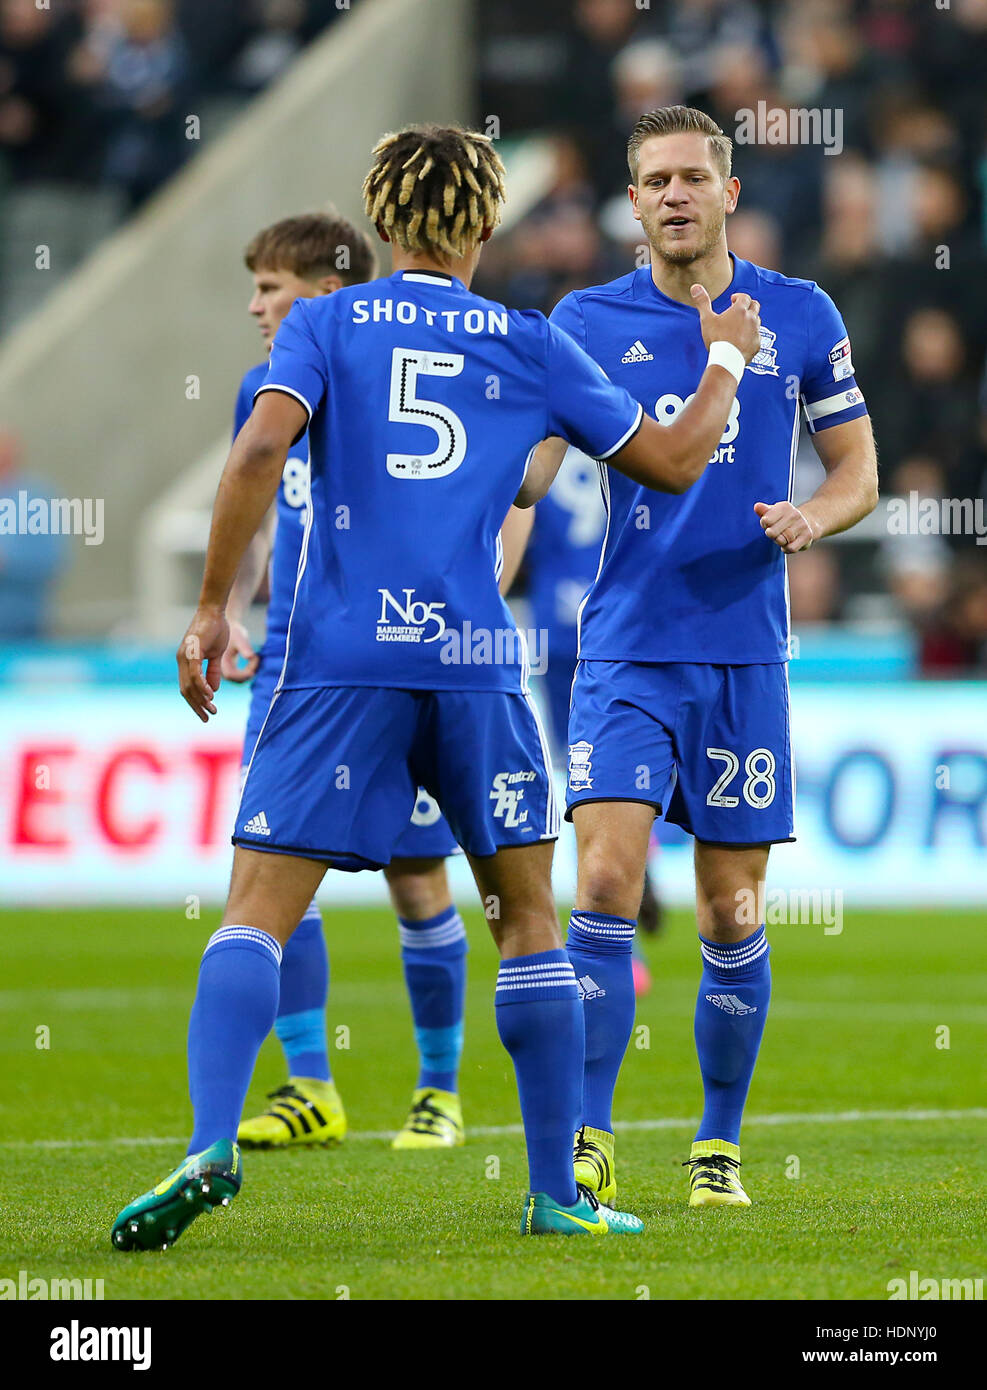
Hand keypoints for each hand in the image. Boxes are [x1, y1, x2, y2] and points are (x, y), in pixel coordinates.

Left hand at [177, 607, 228, 721]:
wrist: (214, 611)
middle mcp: (182, 660)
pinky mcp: (192, 652)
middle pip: (186, 690)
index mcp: (186, 661)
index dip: (196, 701)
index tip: (206, 712)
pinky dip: (202, 687)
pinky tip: (210, 696)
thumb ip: (213, 671)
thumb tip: (213, 690)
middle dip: (197, 706)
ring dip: (201, 700)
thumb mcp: (217, 654)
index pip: (188, 687)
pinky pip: (195, 675)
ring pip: (190, 685)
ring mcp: (185, 656)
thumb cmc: (216, 628)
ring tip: (212, 710)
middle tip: (208, 717)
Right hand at [221, 619, 258, 681]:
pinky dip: (249, 669)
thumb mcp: (240, 637)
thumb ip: (244, 647)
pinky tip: (254, 657)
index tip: (254, 661)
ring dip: (249, 670)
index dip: (244, 673)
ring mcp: (225, 669)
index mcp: (220, 660)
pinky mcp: (230, 668)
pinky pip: (240, 674)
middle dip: (248, 673)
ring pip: (239, 678)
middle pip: (235, 679)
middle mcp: (221, 667)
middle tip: (256, 659)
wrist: (229, 627)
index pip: (231, 675)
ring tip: (255, 657)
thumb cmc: (234, 631)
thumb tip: (251, 656)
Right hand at [692, 285, 761, 362]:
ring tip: (739, 326)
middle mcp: (751, 318)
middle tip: (738, 311)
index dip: (738, 297)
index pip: (745, 297)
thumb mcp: (707, 319)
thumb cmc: (717, 339)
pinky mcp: (757, 344)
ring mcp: (756, 331)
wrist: (727, 360)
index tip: (732, 301)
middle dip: (748, 306)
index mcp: (740, 310)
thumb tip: (695, 286)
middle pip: (755, 306)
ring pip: (757, 321)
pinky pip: (757, 337)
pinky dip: (751, 336)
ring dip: (750, 321)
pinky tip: (742, 341)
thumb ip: (702, 302)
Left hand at [754, 500, 816, 552]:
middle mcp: (795, 514)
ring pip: (781, 541)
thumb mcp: (773, 513)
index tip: (769, 524)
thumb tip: (757, 506)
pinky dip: (786, 548)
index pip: (766, 521)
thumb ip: (764, 511)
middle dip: (771, 535)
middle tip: (776, 533)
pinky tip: (788, 543)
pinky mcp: (807, 536)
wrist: (806, 523)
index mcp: (784, 506)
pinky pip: (791, 548)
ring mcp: (802, 525)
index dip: (765, 525)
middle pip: (772, 532)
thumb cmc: (783, 520)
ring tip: (782, 537)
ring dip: (779, 542)